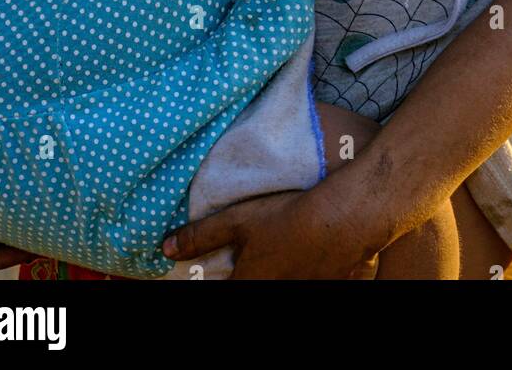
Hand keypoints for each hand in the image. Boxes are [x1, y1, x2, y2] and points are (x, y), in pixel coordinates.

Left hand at [163, 183, 379, 280]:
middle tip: (256, 259)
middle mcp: (278, 293)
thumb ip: (201, 235)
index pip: (226, 290)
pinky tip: (313, 256)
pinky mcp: (333, 286)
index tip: (222, 273)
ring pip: (288, 286)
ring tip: (285, 254)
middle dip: (252, 274)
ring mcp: (306, 292)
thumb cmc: (288, 217)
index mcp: (251, 284)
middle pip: (256, 285)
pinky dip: (310, 273)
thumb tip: (165, 248)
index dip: (221, 281)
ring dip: (283, 272)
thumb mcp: (239, 220)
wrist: (345, 218)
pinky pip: (316, 282)